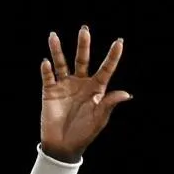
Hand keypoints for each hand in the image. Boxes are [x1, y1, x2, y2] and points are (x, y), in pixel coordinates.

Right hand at [40, 26, 129, 162]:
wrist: (64, 144)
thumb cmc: (85, 133)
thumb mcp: (99, 118)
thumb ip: (109, 103)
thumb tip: (127, 94)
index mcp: (97, 90)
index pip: (106, 69)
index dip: (113, 56)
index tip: (119, 42)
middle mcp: (81, 84)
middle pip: (82, 60)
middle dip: (83, 46)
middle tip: (84, 30)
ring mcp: (65, 86)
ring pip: (61, 63)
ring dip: (58, 50)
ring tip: (54, 36)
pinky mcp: (50, 91)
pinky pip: (48, 77)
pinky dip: (47, 70)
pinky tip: (46, 63)